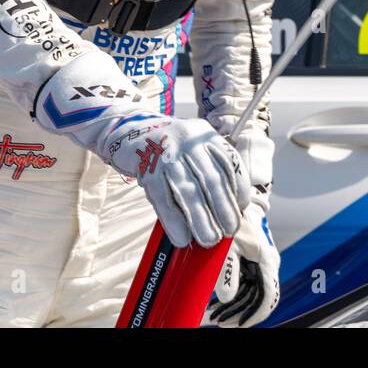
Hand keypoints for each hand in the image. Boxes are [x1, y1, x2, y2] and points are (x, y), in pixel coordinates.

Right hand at [35, 52, 249, 246]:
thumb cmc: (166, 147)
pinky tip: (181, 237)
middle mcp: (188, 140)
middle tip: (229, 231)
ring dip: (201, 219)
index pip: (229, 163)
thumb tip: (226, 210)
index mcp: (205, 135)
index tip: (241, 208)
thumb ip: (208, 171)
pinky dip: (174, 221)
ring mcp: (166, 152)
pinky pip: (163, 199)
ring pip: (188, 191)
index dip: (238, 188)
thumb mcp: (191, 149)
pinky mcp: (146, 166)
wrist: (127, 128)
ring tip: (209, 239)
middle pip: (212, 179)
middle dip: (223, 208)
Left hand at [206, 203, 279, 326]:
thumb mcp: (229, 243)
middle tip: (218, 321)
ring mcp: (258, 264)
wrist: (237, 200)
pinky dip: (231, 295)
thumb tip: (226, 297)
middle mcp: (266, 265)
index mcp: (267, 260)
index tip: (238, 325)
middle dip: (238, 314)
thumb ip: (228, 270)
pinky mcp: (249, 263)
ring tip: (212, 315)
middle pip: (257, 299)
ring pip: (250, 294)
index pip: (267, 296)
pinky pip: (243, 285)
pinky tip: (215, 302)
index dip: (254, 315)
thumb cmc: (236, 217)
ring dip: (233, 306)